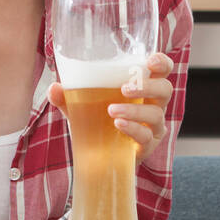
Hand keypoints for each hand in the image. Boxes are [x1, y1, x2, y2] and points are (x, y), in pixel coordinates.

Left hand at [47, 52, 172, 162]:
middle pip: (165, 90)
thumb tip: (54, 87)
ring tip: (112, 111)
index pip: (162, 71)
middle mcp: (153, 106)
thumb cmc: (97, 123)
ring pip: (156, 114)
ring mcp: (152, 128)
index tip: (151, 60)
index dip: (162, 63)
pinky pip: (146, 136)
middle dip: (148, 86)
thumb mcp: (81, 107)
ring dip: (134, 111)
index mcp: (143, 89)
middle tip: (125, 88)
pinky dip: (132, 128)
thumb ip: (68, 97)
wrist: (98, 159)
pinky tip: (117, 124)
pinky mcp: (147, 146)